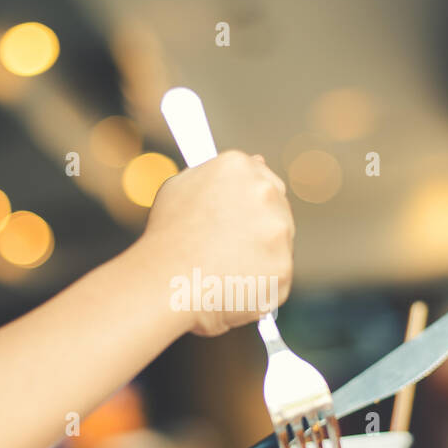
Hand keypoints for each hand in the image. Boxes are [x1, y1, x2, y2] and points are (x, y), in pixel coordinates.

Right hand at [137, 150, 293, 337]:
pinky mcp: (283, 267)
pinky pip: (277, 278)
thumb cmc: (166, 237)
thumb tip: (255, 161)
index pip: (263, 179)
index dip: (250, 204)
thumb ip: (216, 174)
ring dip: (261, 257)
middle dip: (259, 229)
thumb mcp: (180, 188)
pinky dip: (260, 286)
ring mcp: (278, 230)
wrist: (163, 283)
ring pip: (279, 246)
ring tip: (225, 269)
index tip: (239, 221)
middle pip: (278, 210)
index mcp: (238, 166)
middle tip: (229, 249)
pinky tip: (233, 286)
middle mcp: (264, 192)